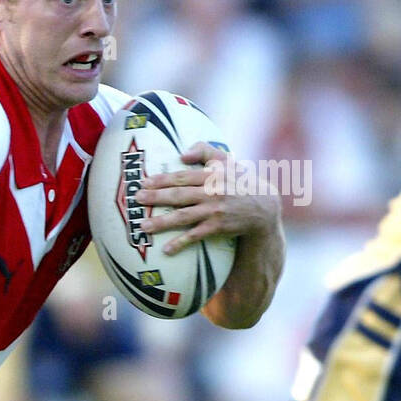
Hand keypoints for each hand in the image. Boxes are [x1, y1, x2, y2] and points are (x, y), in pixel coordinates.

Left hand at [135, 142, 280, 254]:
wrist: (264, 208)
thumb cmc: (240, 182)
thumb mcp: (228, 161)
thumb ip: (206, 150)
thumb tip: (182, 155)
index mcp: (211, 176)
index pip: (182, 177)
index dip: (162, 179)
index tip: (143, 182)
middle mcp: (212, 192)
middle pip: (179, 195)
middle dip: (156, 197)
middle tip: (137, 199)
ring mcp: (214, 211)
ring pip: (184, 216)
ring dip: (162, 222)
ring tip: (143, 226)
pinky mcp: (217, 228)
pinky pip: (196, 236)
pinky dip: (181, 243)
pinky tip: (166, 249)